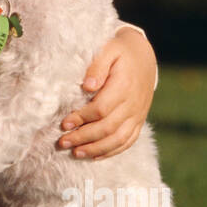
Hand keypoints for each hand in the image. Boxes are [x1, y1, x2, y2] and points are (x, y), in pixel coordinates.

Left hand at [57, 26, 156, 159]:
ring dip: (96, 149)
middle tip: (62, 143)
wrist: (144, 56)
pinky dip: (112, 151)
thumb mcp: (108, 49)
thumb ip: (98, 66)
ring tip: (75, 153)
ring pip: (118, 139)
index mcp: (124, 85)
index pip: (102, 108)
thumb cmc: (120, 52)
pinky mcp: (139, 120)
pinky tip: (95, 156)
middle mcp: (133, 103)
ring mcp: (138, 114)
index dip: (82, 118)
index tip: (64, 124)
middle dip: (83, 137)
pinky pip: (128, 141)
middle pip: (108, 127)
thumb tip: (88, 86)